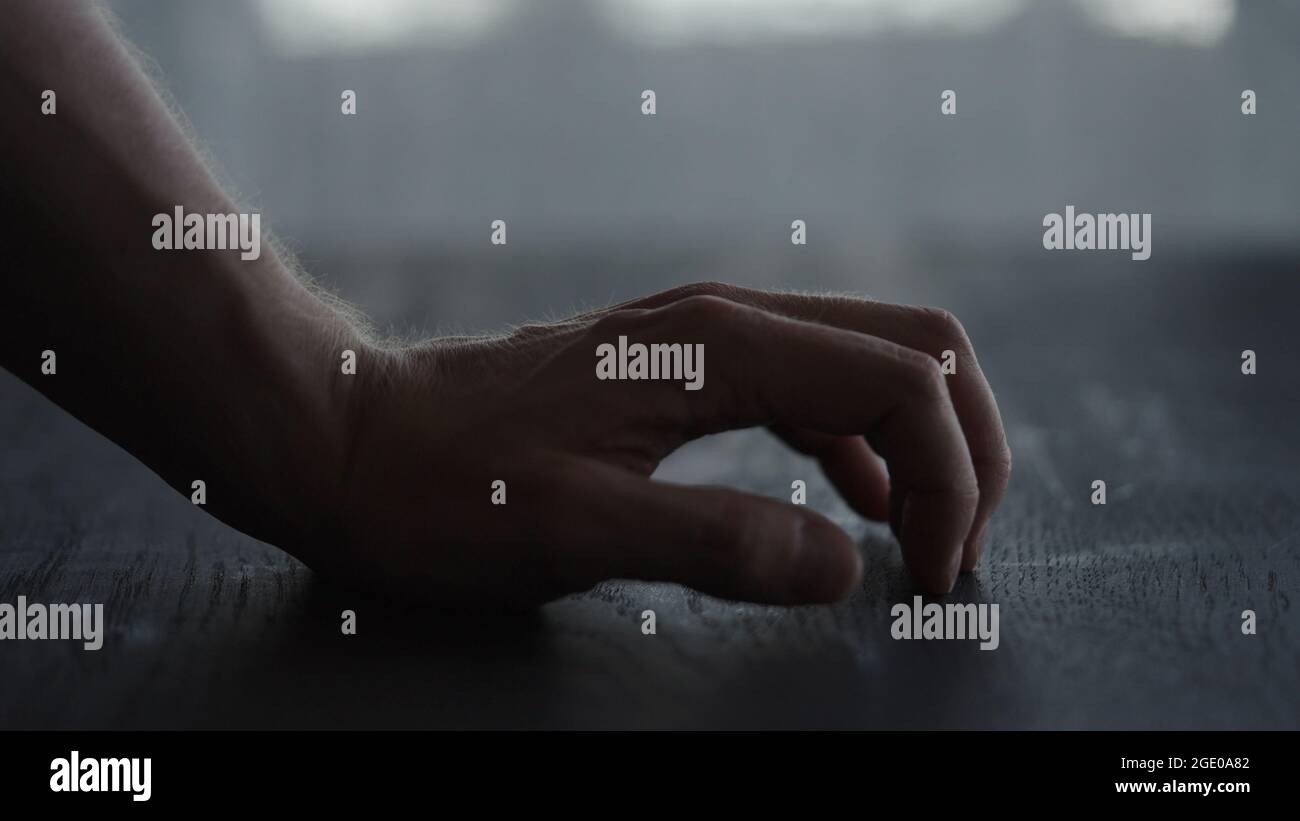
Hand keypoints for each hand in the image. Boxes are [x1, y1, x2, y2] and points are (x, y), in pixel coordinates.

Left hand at [313, 282, 1010, 607]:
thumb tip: (846, 567)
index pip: (900, 382)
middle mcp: (726, 322)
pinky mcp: (684, 373)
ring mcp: (706, 341)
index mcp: (717, 346)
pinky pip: (811, 392)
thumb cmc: (442, 489)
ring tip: (923, 543)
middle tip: (955, 554)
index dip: (948, 479)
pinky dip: (862, 446)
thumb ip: (716, 542)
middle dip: (962, 447)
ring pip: (869, 363)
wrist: (353, 443)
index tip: (929, 577)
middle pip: (911, 347)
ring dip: (921, 446)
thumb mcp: (573, 529)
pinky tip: (857, 506)